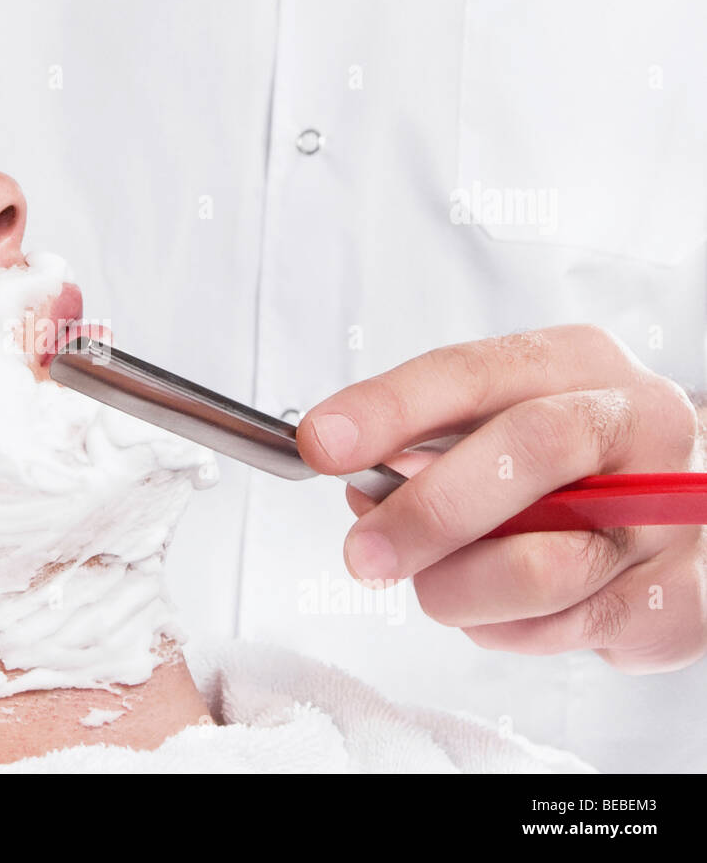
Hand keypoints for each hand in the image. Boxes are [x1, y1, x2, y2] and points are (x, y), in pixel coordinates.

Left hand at [297, 324, 706, 673]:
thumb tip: (357, 485)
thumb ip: (426, 444)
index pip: (473, 373)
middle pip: (528, 453)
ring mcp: (672, 512)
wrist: (682, 505)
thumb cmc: (571, 459)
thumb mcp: (499, 422)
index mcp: (578, 363)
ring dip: (459, 588)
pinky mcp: (681, 597)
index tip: (322, 444)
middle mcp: (639, 424)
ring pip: (545, 566)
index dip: (389, 408)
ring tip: (436, 583)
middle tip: (363, 553)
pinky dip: (504, 627)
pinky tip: (500, 606)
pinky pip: (564, 630)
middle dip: (427, 512)